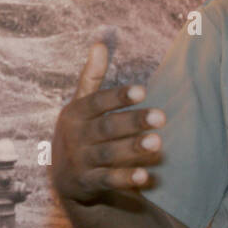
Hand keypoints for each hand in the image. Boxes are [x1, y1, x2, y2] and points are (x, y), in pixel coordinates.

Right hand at [50, 38, 165, 206]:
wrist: (65, 179)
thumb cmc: (80, 133)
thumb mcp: (80, 105)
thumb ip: (91, 77)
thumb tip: (100, 43)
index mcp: (74, 114)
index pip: (96, 102)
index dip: (118, 97)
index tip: (143, 90)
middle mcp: (75, 137)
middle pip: (106, 128)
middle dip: (133, 122)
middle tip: (162, 117)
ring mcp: (80, 161)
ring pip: (108, 154)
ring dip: (132, 149)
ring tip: (158, 143)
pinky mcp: (87, 183)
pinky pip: (108, 181)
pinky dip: (125, 179)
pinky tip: (146, 176)